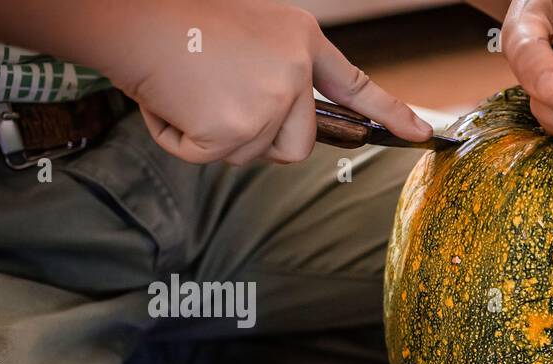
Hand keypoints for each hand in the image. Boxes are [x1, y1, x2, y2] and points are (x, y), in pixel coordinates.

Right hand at [111, 0, 430, 164]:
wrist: (131, 15)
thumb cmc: (178, 19)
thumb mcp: (250, 35)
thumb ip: (279, 75)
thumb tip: (286, 128)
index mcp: (301, 42)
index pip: (355, 87)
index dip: (389, 113)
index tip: (421, 135)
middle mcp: (294, 75)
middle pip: (296, 147)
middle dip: (259, 137)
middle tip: (215, 94)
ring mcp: (268, 104)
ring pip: (251, 155)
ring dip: (212, 136)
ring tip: (188, 87)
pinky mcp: (232, 131)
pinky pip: (210, 159)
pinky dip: (181, 140)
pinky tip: (169, 100)